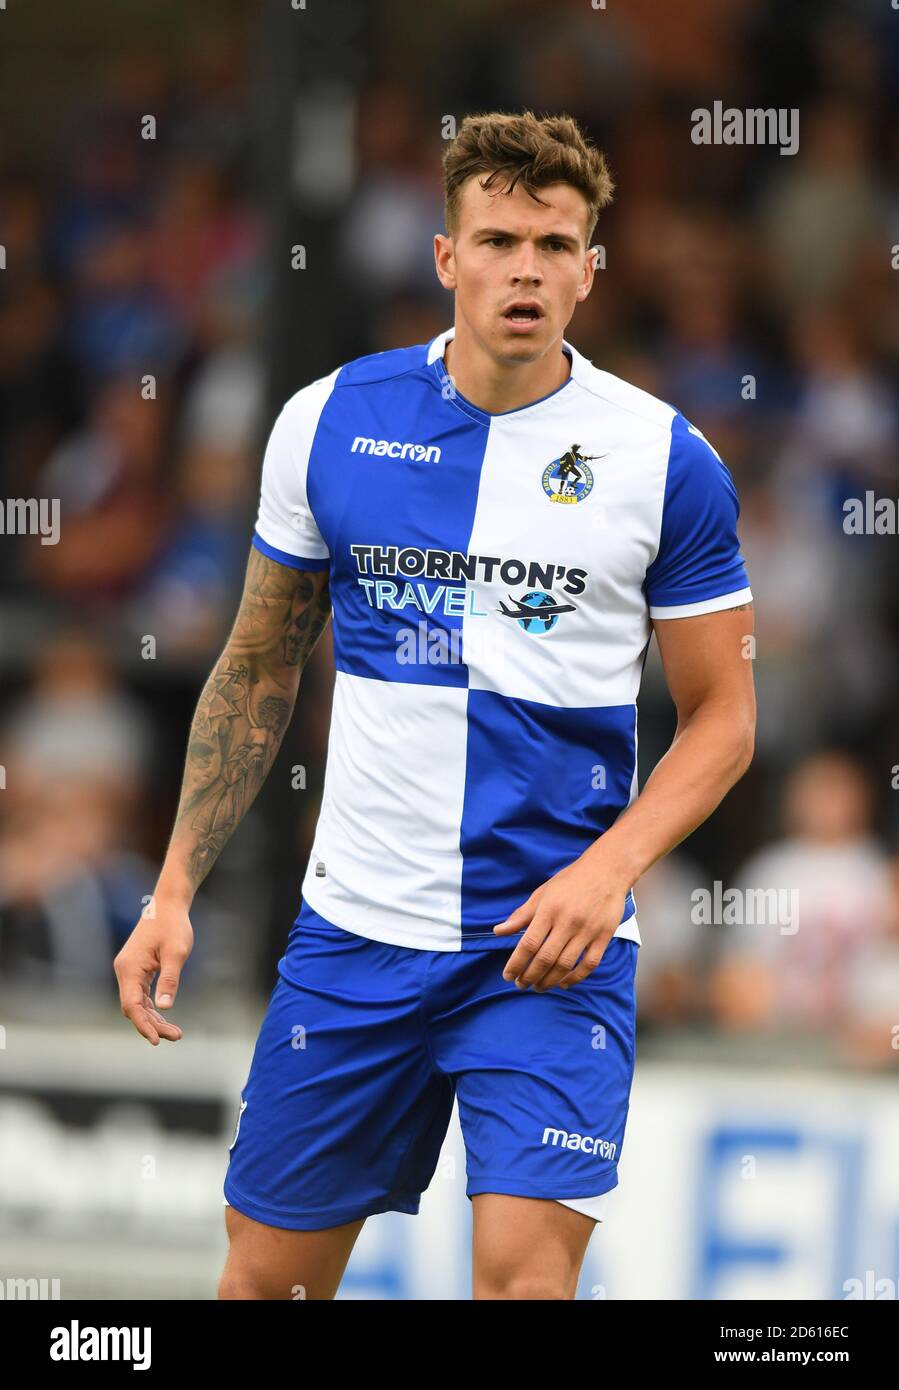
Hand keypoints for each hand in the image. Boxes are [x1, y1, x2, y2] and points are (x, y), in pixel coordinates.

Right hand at [114, 897, 192, 1044]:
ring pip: (137, 1003)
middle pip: (134, 1007)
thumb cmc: (173, 925)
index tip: (157, 1040)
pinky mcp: (136, 969)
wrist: (168, 905)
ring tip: (175, 1033)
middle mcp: (124, 971)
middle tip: (176, 1036)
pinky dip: (152, 1007)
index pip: (131, 1005)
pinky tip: (164, 1018)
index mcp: (129, 968)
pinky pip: (141, 995)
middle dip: (152, 1025)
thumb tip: (164, 1006)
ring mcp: (129, 970)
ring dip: (153, 1019)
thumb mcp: (176, 952)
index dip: (143, 1024)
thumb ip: (169, 979)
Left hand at [493, 852, 629, 991]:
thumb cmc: (570, 881)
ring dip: (550, 981)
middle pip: (545, 958)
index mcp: (549, 910)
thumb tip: (498, 931)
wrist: (607, 870)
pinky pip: (589, 964)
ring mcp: (587, 930)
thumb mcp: (542, 893)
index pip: (528, 944)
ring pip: (566, 964)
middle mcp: (568, 921)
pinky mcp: (604, 936)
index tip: (507, 975)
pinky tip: (564, 983)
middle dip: (530, 976)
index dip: (516, 963)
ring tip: (538, 987)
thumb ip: (521, 915)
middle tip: (521, 984)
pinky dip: (576, 978)